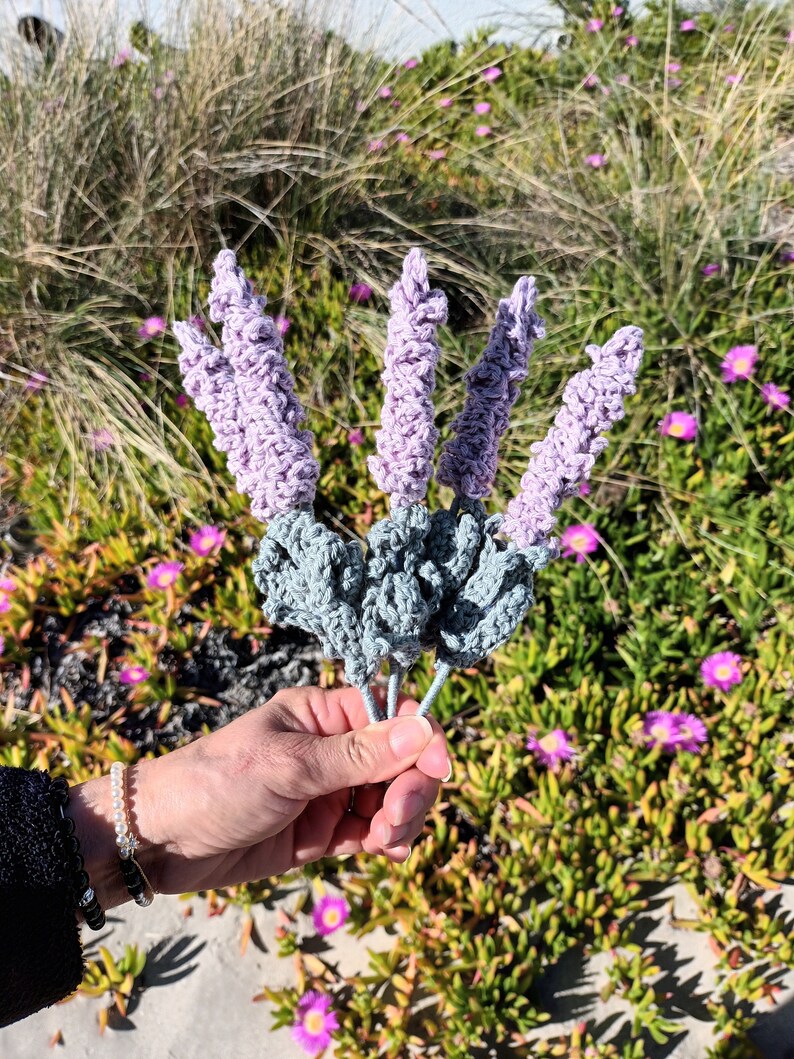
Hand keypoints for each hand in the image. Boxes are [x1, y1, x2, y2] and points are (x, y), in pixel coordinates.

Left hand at [71, 686, 450, 910]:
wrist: (162, 842)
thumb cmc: (216, 785)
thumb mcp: (290, 767)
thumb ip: (359, 756)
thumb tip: (424, 730)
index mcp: (323, 713)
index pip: (393, 714)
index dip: (423, 739)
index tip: (438, 771)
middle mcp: (332, 748)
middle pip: (402, 759)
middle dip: (411, 788)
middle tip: (395, 820)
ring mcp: (330, 790)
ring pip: (393, 797)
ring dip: (401, 818)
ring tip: (383, 841)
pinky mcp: (325, 830)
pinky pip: (374, 829)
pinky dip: (388, 839)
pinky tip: (383, 850)